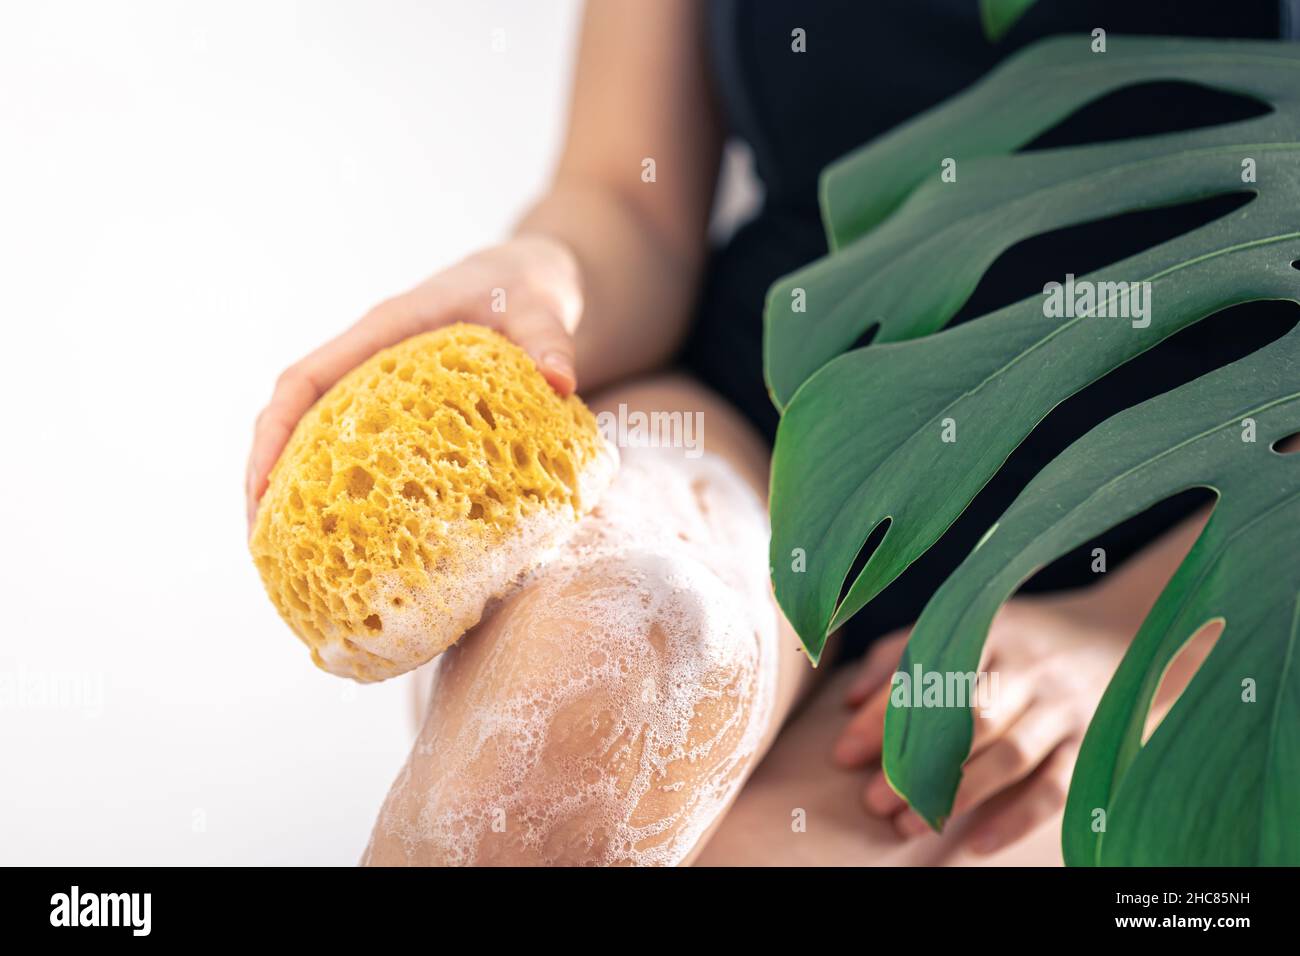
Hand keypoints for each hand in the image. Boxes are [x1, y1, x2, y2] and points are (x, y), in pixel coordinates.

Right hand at [245, 235, 582, 528]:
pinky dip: (344, 488)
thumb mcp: (542, 303)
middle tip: (263, 546)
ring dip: (296, 489)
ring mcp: (379, 384)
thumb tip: (560, 379)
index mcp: (386, 329)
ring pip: (316, 436)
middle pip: (293, 416)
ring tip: (291, 556)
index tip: (260, 488)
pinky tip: (354, 537)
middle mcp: (370, 357)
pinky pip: (356, 447)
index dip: (276, 432)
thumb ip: (549, 338)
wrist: (532, 278)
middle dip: (267, 477)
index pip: (307, 379)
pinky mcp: (399, 407)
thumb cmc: (528, 287)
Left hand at [831, 595, 1129, 854]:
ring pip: (1009, 755)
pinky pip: (1055, 787)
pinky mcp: (1093, 743)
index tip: (844, 753)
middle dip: (915, 763)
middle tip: (873, 799)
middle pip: (966, 719)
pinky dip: (1016, 817)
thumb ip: (905, 652)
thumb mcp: (967, 620)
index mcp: (989, 630)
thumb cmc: (1024, 635)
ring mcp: (1064, 707)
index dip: (882, 717)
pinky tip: (976, 841)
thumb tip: (849, 699)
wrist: (1125, 632)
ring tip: (908, 824)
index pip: (926, 677)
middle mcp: (1029, 668)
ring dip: (956, 794)